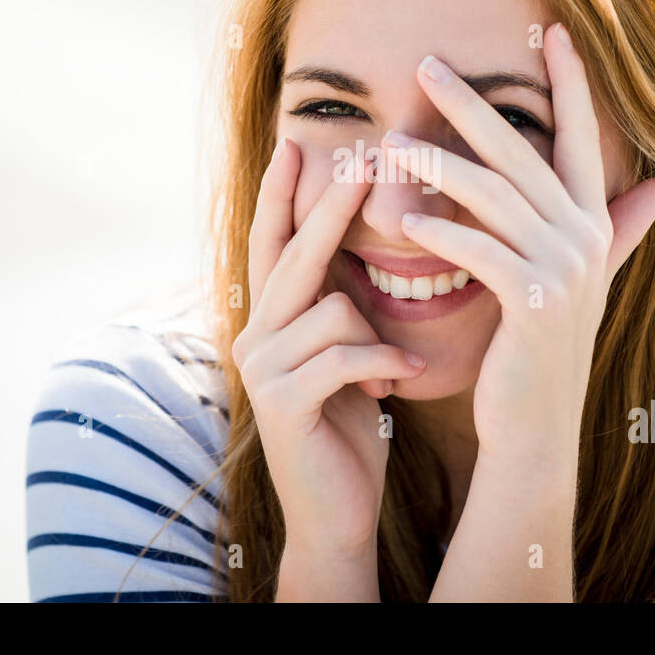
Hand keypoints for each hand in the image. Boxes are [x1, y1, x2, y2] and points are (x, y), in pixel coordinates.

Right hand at [230, 138, 426, 556]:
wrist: (336, 510)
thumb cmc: (350, 424)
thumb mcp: (349, 353)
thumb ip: (341, 306)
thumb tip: (369, 250)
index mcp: (271, 321)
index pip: (270, 243)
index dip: (279, 194)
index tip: (295, 144)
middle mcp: (254, 336)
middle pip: (294, 256)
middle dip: (329, 206)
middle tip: (362, 159)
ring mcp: (261, 369)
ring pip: (332, 309)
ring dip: (374, 336)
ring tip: (391, 369)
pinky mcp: (281, 402)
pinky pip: (344, 355)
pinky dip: (382, 362)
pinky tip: (401, 380)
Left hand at [382, 23, 654, 463]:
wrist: (534, 422)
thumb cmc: (542, 345)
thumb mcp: (584, 280)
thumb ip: (618, 229)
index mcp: (592, 223)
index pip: (583, 138)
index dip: (572, 85)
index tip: (555, 32)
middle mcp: (584, 237)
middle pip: (524, 152)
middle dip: (474, 104)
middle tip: (427, 66)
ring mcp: (564, 268)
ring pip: (493, 195)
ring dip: (438, 165)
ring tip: (392, 145)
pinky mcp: (534, 301)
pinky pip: (479, 250)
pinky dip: (442, 232)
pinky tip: (406, 221)